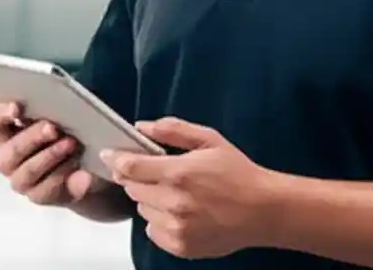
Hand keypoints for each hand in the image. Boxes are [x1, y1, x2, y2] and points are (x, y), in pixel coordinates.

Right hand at [0, 101, 98, 206]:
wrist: (86, 171)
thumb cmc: (65, 136)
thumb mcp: (60, 120)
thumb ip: (51, 114)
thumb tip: (51, 118)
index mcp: (7, 133)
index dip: (0, 115)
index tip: (17, 108)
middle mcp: (8, 159)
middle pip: (11, 149)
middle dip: (33, 137)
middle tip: (53, 128)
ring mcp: (21, 181)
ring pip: (28, 171)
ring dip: (50, 156)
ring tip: (71, 144)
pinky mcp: (39, 197)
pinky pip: (47, 189)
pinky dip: (65, 176)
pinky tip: (80, 169)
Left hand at [101, 117, 273, 259]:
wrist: (263, 211)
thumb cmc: (238, 173)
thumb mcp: (209, 140)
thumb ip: (173, 130)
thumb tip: (142, 127)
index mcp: (179, 173)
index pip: (131, 167)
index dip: (116, 159)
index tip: (109, 155)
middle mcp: (174, 202)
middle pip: (132, 188)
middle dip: (138, 178)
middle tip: (157, 173)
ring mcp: (176, 227)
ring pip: (142, 210)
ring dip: (150, 200)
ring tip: (176, 194)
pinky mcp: (180, 246)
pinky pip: (152, 231)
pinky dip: (159, 221)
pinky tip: (180, 212)